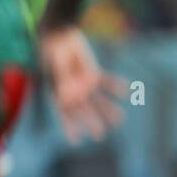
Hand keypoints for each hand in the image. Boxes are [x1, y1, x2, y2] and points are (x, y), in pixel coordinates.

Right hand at [38, 25, 124, 142]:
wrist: (58, 35)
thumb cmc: (51, 51)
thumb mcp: (56, 67)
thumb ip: (63, 80)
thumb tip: (67, 96)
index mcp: (58, 93)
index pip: (64, 114)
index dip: (69, 127)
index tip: (76, 141)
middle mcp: (71, 91)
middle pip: (84, 109)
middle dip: (91, 121)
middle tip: (100, 135)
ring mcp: (82, 82)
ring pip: (97, 98)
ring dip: (107, 108)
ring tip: (119, 119)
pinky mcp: (92, 72)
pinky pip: (105, 81)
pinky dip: (114, 85)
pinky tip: (124, 91)